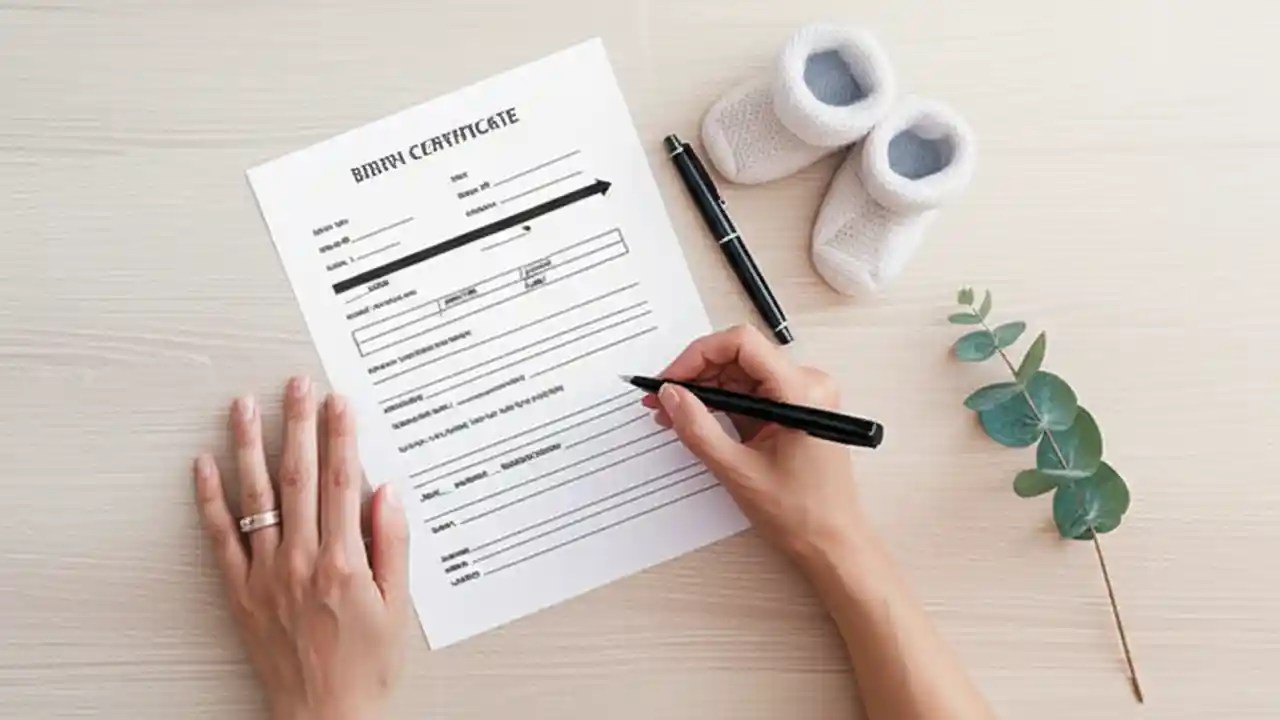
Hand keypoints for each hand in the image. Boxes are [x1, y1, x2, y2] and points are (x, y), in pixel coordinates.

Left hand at [193, 377, 408, 719]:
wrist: (323, 718)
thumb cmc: (365, 668)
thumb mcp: (397, 607)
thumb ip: (392, 545)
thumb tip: (388, 493)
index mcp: (345, 562)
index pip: (344, 483)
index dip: (342, 436)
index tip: (340, 402)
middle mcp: (302, 561)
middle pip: (300, 477)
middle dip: (300, 425)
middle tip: (297, 386)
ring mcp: (266, 574)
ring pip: (256, 497)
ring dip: (251, 446)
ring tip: (245, 407)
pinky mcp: (241, 593)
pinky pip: (220, 537)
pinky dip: (210, 499)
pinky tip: (205, 465)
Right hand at [643, 326, 864, 565]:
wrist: (832, 542)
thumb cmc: (802, 513)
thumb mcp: (738, 471)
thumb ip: (699, 428)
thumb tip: (671, 396)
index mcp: (802, 392)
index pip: (742, 344)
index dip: (698, 355)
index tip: (671, 378)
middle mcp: (808, 385)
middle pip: (740, 357)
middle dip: (696, 375)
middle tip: (662, 398)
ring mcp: (802, 396)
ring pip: (742, 374)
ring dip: (705, 390)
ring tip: (672, 412)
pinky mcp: (795, 410)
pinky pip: (752, 393)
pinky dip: (722, 403)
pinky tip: (695, 418)